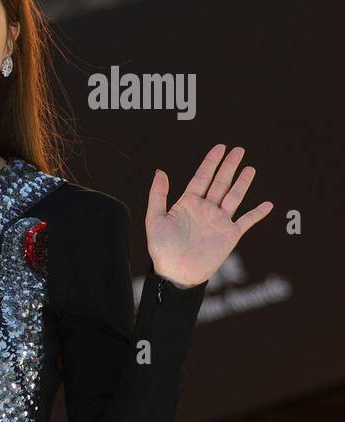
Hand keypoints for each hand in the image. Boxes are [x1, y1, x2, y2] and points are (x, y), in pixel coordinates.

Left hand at [146, 144, 272, 287]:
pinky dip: (257, 213)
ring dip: (242, 183)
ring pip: (234, 197)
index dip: (211, 162)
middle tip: (238, 150)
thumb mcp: (155, 219)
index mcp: (187, 204)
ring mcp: (219, 221)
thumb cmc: (162, 249)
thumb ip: (158, 195)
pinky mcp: (230, 235)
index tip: (220, 148)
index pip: (201, 177)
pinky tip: (268, 204)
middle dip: (229, 166)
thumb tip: (160, 171)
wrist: (176, 274)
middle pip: (220, 182)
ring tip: (250, 168)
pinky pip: (246, 221)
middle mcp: (205, 209)